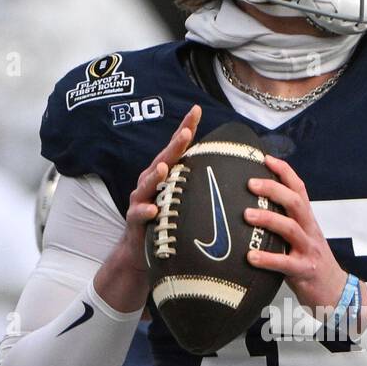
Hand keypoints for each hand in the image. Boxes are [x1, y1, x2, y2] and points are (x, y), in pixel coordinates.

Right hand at [94, 105, 200, 313]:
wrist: (141, 255)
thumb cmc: (167, 224)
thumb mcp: (184, 202)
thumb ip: (198, 186)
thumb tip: (231, 172)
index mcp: (166, 175)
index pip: (177, 148)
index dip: (185, 128)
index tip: (197, 110)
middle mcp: (151, 182)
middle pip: (163, 159)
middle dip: (174, 146)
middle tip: (186, 132)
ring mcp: (140, 200)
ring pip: (148, 183)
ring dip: (157, 175)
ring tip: (165, 167)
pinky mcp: (135, 221)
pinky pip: (139, 214)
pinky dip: (145, 211)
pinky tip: (152, 209)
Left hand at [243, 154, 346, 316]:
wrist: (337, 293)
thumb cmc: (311, 265)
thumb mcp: (301, 240)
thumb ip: (283, 226)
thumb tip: (253, 211)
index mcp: (308, 221)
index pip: (299, 189)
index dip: (285, 172)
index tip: (266, 158)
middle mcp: (310, 231)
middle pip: (296, 203)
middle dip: (274, 190)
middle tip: (250, 183)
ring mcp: (309, 251)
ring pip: (292, 229)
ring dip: (268, 219)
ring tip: (246, 215)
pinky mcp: (305, 272)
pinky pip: (286, 264)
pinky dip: (267, 259)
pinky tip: (250, 257)